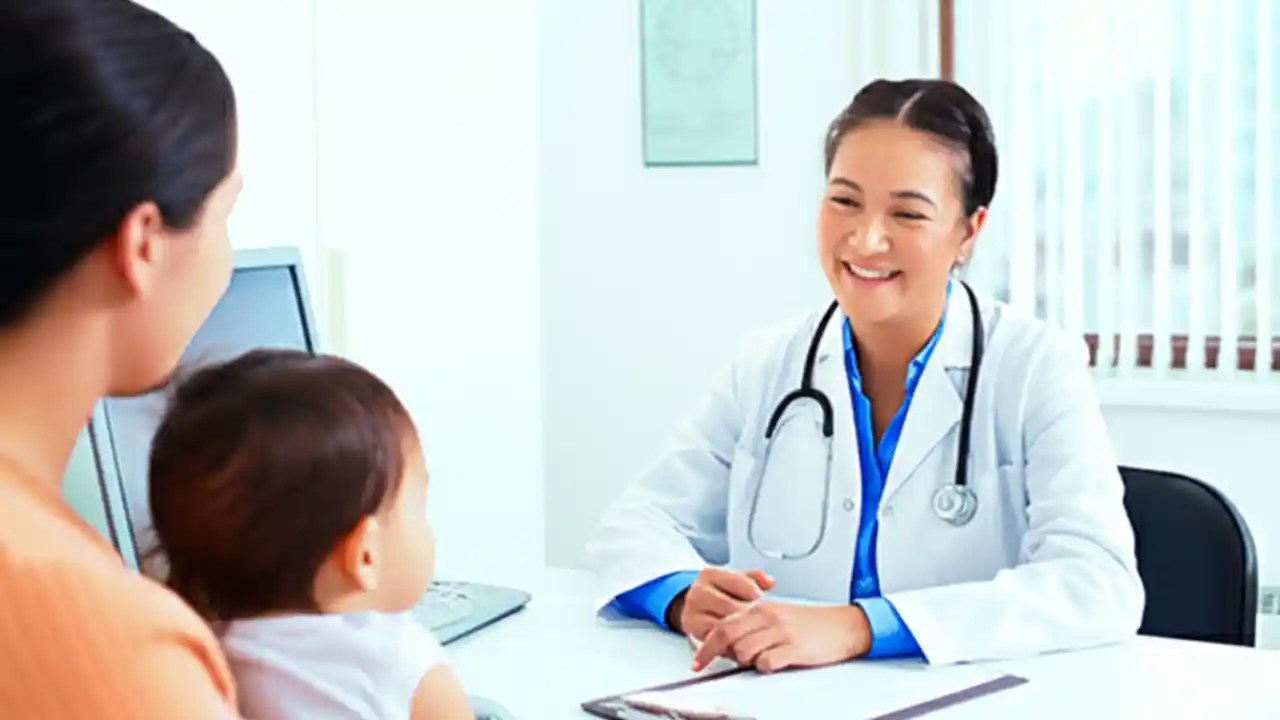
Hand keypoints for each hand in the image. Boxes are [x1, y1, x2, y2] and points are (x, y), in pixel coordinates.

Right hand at [669, 568, 774, 639]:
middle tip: (763, 619)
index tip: (759, 595)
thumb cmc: (721, 593)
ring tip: (756, 631)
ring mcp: (693, 612)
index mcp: (709, 575)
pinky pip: (715, 638)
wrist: (698, 607)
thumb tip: (770, 582)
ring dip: (741, 629)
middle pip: (728, 604)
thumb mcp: (736, 580)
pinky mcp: (694, 630)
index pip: (732, 580)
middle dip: (747, 613)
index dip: (748, 588)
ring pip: (721, 623)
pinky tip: (744, 641)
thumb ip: (755, 578)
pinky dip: (732, 641)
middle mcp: (698, 592)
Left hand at [692, 603, 871, 673]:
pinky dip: (764, 667)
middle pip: (726, 635)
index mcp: (761, 609)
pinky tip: (772, 664)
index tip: (697, 660)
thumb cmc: (810, 625)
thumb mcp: (777, 618)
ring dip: (743, 661)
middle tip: (704, 666)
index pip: (723, 624)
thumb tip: (728, 646)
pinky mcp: (795, 648)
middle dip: (711, 653)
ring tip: (756, 662)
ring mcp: (781, 632)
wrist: (843, 626)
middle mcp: (768, 617)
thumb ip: (752, 627)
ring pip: (744, 650)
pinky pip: (767, 662)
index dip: (705, 644)